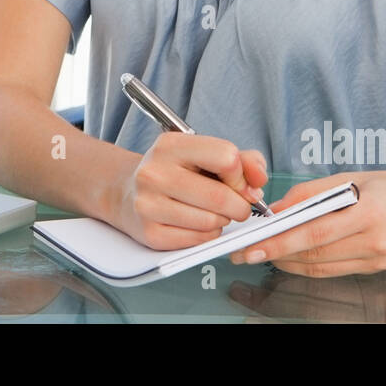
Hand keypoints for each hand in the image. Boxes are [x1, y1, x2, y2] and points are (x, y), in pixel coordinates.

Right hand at [113, 132, 267, 250]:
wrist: (126, 191)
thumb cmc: (174, 171)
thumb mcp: (203, 154)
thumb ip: (242, 160)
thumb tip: (259, 181)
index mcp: (170, 145)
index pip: (226, 157)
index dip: (241, 174)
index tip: (236, 180)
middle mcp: (155, 172)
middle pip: (221, 196)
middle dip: (240, 206)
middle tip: (237, 206)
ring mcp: (149, 204)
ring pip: (212, 222)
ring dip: (222, 221)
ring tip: (212, 212)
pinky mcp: (150, 233)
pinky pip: (199, 240)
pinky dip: (208, 235)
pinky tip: (198, 224)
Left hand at [227, 170, 385, 276]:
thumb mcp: (354, 178)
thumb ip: (313, 192)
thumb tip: (278, 207)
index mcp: (368, 212)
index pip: (313, 232)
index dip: (280, 240)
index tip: (253, 243)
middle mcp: (373, 241)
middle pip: (313, 253)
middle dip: (275, 253)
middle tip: (245, 253)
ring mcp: (375, 260)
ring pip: (320, 266)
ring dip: (287, 262)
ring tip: (261, 254)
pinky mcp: (376, 269)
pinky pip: (333, 270)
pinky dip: (307, 265)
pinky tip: (289, 258)